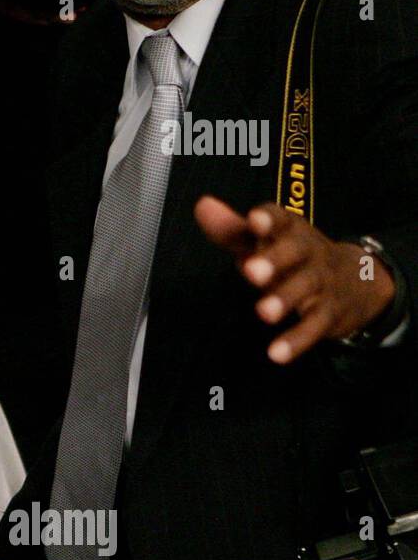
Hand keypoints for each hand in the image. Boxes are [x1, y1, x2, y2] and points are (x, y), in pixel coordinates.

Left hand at [195, 196, 395, 363]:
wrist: (358, 281)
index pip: (281, 219)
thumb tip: (202, 205)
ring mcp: (321, 283)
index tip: (255, 219)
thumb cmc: (293, 257)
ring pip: (305, 288)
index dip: (269, 219)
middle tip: (251, 271)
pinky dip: (296, 340)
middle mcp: (308, 253)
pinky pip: (314, 327)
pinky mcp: (329, 313)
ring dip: (284, 299)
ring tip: (263, 312)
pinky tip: (277, 354)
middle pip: (295, 252)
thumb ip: (231, 229)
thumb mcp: (264, 241)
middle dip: (275, 260)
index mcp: (290, 231)